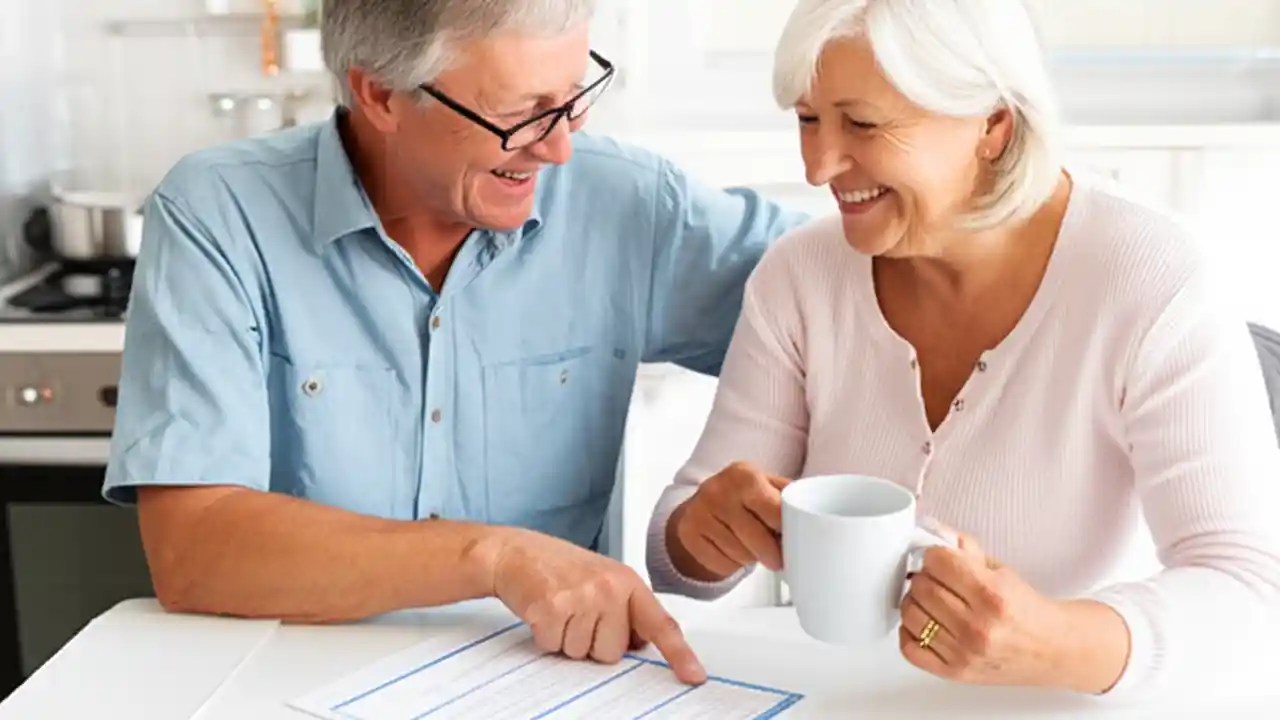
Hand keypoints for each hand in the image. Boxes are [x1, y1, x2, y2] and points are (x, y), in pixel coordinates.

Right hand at [488, 529, 705, 684]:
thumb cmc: (559, 567)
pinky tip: (544, 611)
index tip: (694, 675)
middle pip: (613, 652)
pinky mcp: (551, 608)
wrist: (515, 552)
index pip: (660, 623)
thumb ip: (626, 609)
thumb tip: (641, 644)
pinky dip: (546, 637)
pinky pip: (555, 647)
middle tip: (578, 612)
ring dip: (568, 639)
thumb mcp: (603, 578)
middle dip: (594, 641)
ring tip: (560, 609)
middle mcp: (609, 588)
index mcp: (627, 581)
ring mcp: (581, 597)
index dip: (679, 653)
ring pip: (583, 654)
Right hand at [668, 462, 790, 581]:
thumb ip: (790, 498)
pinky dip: (731, 564)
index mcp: (744, 474)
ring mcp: (699, 511)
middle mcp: (718, 489)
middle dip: (773, 554)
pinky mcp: (688, 533)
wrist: (702, 503)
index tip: (793, 539)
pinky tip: (731, 550)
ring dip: (751, 558)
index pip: (775, 512)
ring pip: (740, 554)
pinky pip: (721, 563)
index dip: (787, 531)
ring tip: (751, 547)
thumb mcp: (767, 486)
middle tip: (777, 557)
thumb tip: (820, 518)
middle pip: (757, 538)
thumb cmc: (745, 498)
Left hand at [899, 532, 1077, 689]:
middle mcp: (978, 626)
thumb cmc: (1027, 610)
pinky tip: (925, 623)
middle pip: (922, 587)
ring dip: (915, 601)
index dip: (934, 555)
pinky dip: (910, 632)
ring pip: (911, 614)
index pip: (939, 562)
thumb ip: (965, 549)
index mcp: (993, 594)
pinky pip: (910, 648)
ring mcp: (965, 653)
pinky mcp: (955, 673)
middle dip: (924, 576)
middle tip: (935, 578)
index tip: (939, 558)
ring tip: (930, 599)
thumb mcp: (1001, 571)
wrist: (1052, 649)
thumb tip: (932, 529)